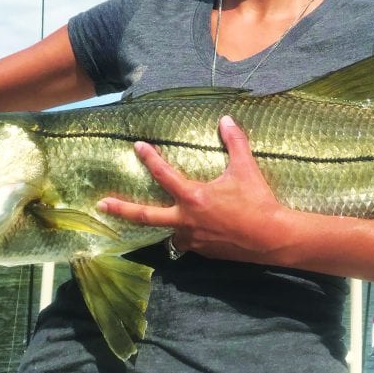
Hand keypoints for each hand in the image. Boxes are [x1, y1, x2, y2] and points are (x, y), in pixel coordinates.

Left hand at [97, 115, 288, 263]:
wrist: (272, 238)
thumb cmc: (258, 201)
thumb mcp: (246, 168)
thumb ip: (235, 142)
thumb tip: (226, 119)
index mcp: (193, 197)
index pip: (164, 175)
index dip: (149, 159)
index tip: (137, 146)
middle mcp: (186, 220)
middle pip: (146, 216)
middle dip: (121, 209)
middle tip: (101, 205)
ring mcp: (193, 240)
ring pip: (169, 233)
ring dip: (165, 226)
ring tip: (164, 220)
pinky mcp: (204, 252)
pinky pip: (188, 243)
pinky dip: (187, 236)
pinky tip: (195, 231)